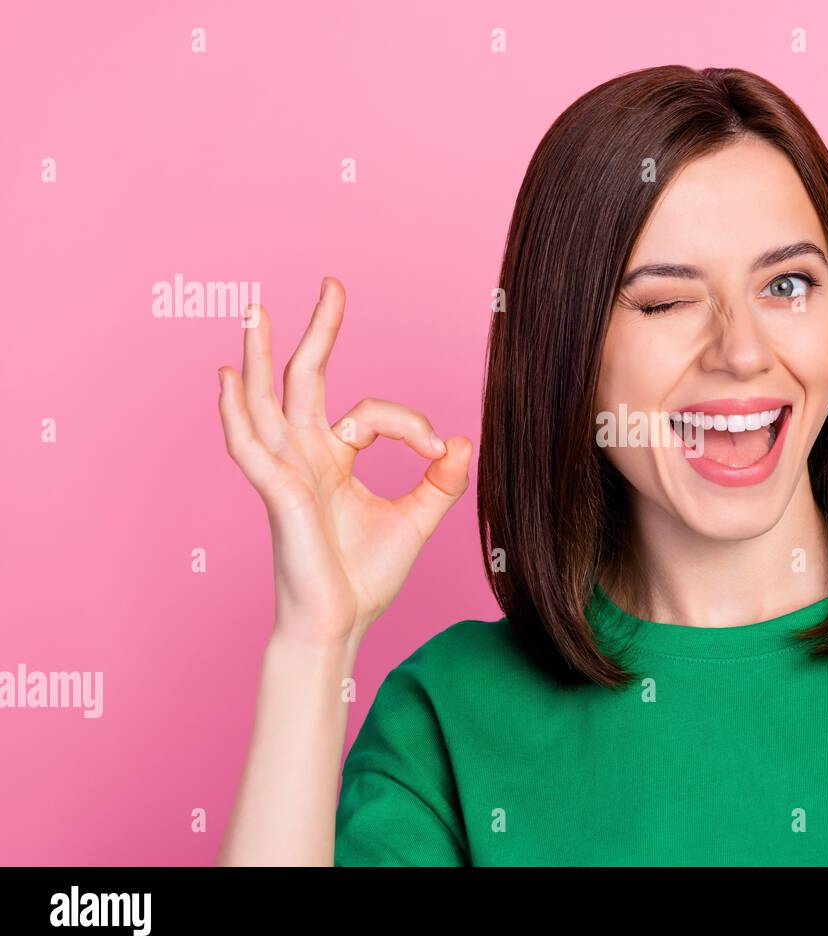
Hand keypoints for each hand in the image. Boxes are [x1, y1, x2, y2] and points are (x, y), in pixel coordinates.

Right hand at [217, 277, 470, 646]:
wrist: (338, 624)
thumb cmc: (364, 578)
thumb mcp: (415, 519)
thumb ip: (439, 481)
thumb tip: (463, 441)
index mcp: (334, 459)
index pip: (371, 413)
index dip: (412, 424)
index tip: (440, 450)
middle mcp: (305, 457)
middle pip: (305, 380)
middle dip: (318, 331)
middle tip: (332, 284)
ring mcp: (286, 472)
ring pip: (267, 401)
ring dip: (260, 356)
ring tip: (255, 311)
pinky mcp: (278, 493)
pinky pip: (251, 447)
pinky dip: (236, 412)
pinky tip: (228, 378)